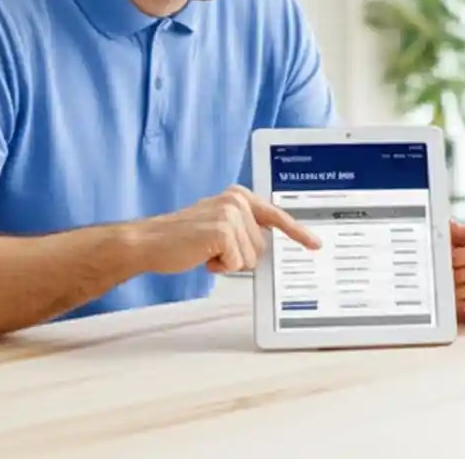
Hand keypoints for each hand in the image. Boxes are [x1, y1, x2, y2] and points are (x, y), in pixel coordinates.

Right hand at [136, 185, 320, 274]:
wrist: (150, 242)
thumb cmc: (181, 238)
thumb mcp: (219, 226)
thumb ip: (244, 229)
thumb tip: (266, 248)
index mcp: (239, 196)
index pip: (276, 216)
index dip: (297, 233)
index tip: (314, 244)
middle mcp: (237, 200)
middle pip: (262, 246)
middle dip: (239, 256)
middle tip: (213, 249)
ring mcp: (230, 214)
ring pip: (251, 257)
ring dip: (228, 262)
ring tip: (205, 251)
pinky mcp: (222, 231)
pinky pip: (236, 263)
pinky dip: (220, 267)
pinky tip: (202, 256)